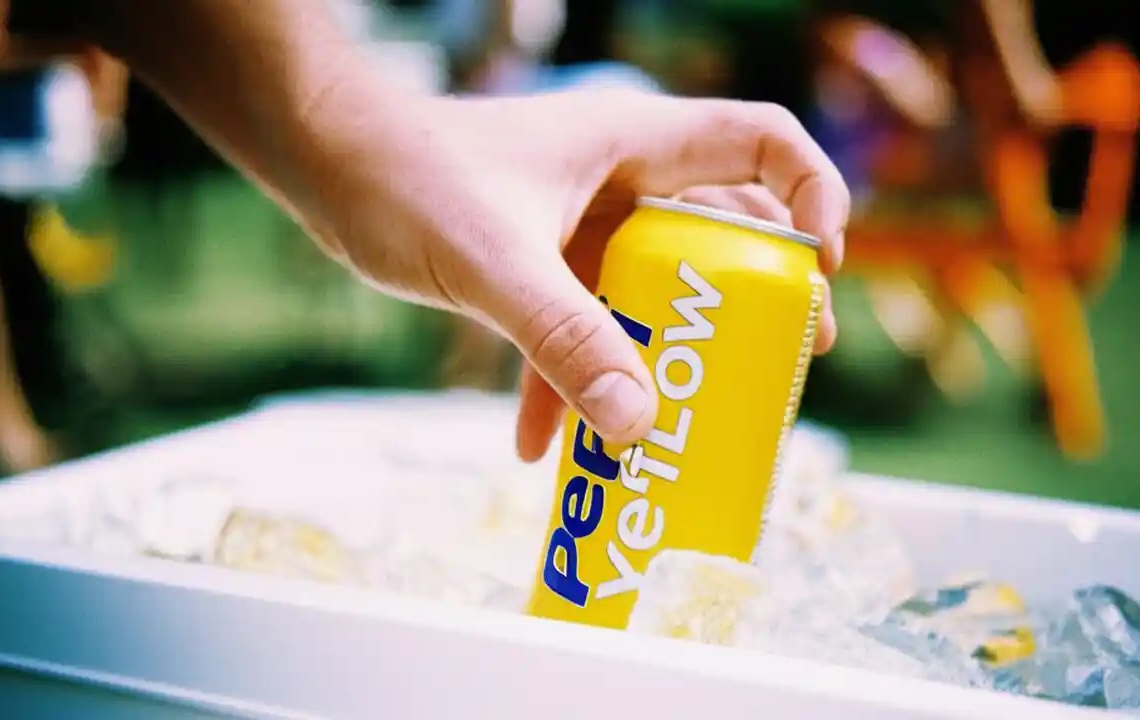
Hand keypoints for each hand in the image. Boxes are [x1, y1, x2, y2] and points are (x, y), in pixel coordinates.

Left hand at [296, 88, 850, 461]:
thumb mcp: (493, 262)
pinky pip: (580, 323)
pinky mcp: (542, 259)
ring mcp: (583, 221)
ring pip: (655, 288)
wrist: (320, 161)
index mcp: (634, 144)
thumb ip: (562, 339)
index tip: (820, 272)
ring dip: (666, 355)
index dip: (813, 195)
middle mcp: (622, 179)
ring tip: (685, 423)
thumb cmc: (402, 175)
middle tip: (783, 365)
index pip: (762, 144)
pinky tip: (542, 447)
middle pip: (726, 231)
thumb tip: (638, 424)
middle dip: (756, 302)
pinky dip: (570, 380)